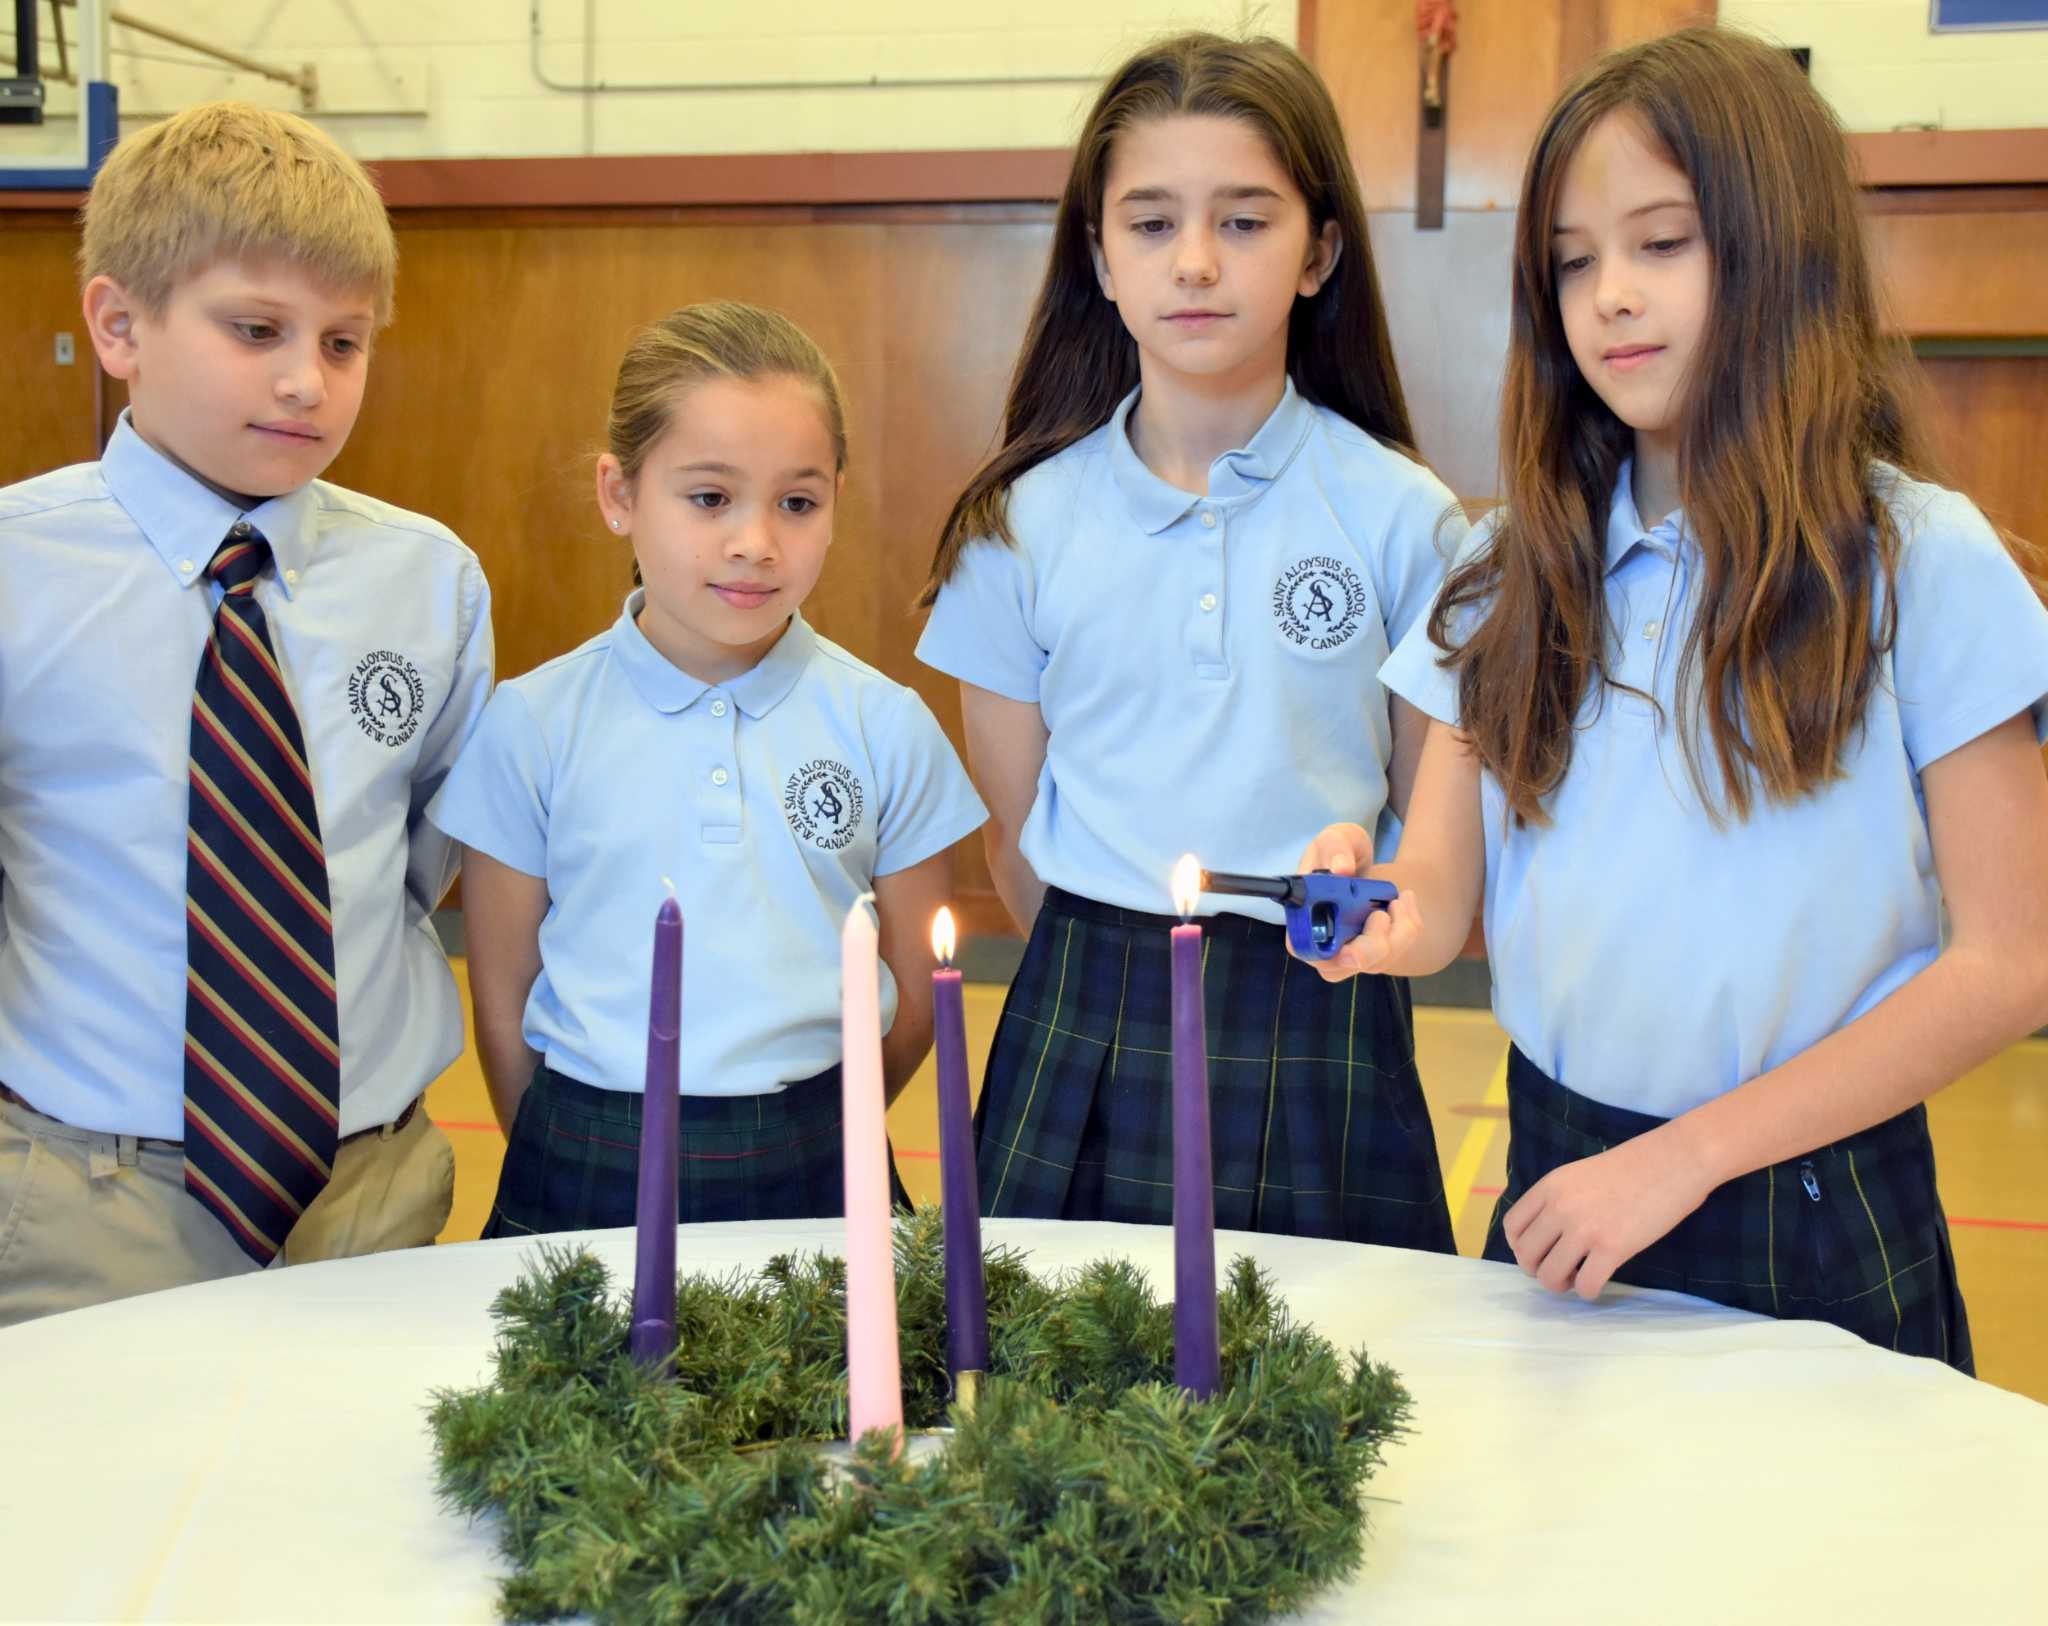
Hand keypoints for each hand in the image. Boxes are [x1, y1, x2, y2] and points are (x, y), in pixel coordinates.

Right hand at [1292, 823, 1421, 980]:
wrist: (1361, 864)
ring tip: (1400, 898)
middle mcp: (1323, 942)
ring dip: (1397, 930)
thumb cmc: (1339, 852)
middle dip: (1371, 945)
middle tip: (1381, 914)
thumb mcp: (1336, 838)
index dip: (1325, 949)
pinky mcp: (1374, 954)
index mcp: (1303, 918)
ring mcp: (1350, 952)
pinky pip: (1397, 951)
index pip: (1306, 948)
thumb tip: (1341, 869)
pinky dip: (1409, 926)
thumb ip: (1335, 848)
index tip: (1347, 933)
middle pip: (1344, 965)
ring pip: (1377, 962)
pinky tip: (1405, 901)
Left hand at [1501, 1124, 1716, 1299]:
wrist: (1674, 1160)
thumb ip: (1560, 1199)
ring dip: (1561, 1285)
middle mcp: (1560, 1208)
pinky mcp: (1612, 1248)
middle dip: (1538, 1270)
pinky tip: (1598, 1282)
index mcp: (1550, 1187)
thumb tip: (1547, 1233)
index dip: (1522, 1247)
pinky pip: (1585, 1286)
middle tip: (1560, 1269)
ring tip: (1577, 1277)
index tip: (1540, 1252)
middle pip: (1526, 1256)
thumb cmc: (1633, 1166)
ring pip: (1549, 1276)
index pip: (1512, 1227)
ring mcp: (1584, 1229)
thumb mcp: (1580, 1174)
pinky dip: (1588, 1291)